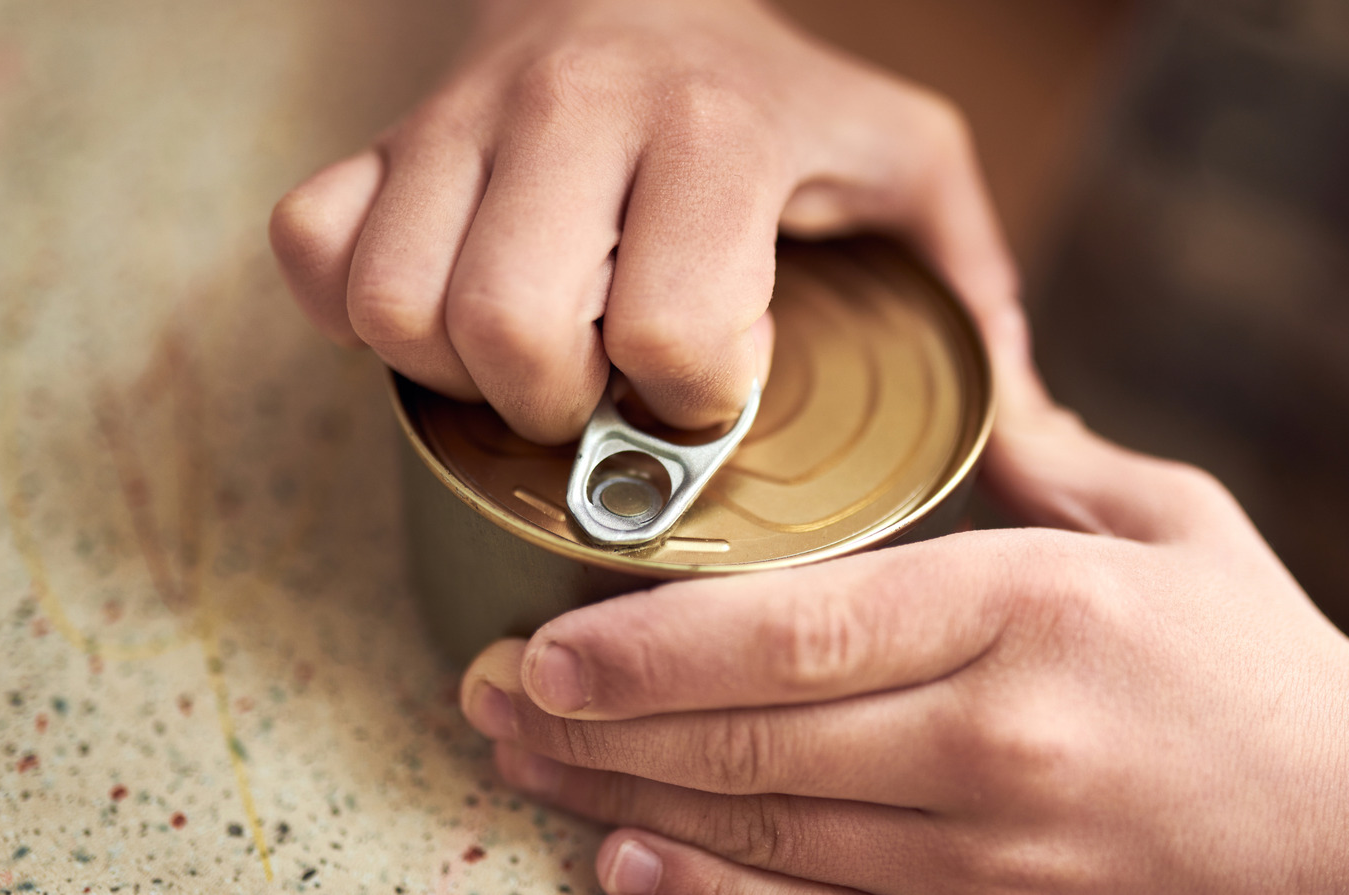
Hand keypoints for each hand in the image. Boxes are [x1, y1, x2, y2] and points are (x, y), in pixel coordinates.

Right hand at [269, 0, 1015, 442]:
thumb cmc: (782, 103)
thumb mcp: (906, 163)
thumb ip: (970, 286)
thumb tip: (1035, 436)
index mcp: (718, 125)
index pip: (670, 326)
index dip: (693, 398)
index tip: (714, 383)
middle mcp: (574, 107)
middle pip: (512, 332)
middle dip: (563, 409)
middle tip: (605, 388)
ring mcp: (462, 119)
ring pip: (396, 305)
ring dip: (459, 373)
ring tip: (528, 356)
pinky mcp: (383, 138)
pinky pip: (313, 252)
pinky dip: (358, 312)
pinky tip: (441, 308)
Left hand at [459, 363, 1348, 892]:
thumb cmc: (1260, 659)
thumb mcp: (1172, 523)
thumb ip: (1051, 462)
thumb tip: (974, 396)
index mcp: (1032, 608)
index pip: (804, 628)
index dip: (655, 647)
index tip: (542, 644)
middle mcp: (1000, 738)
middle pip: (755, 741)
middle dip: (598, 727)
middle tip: (484, 701)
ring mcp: (996, 854)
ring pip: (769, 834)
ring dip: (624, 803)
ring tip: (521, 768)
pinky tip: (626, 870)